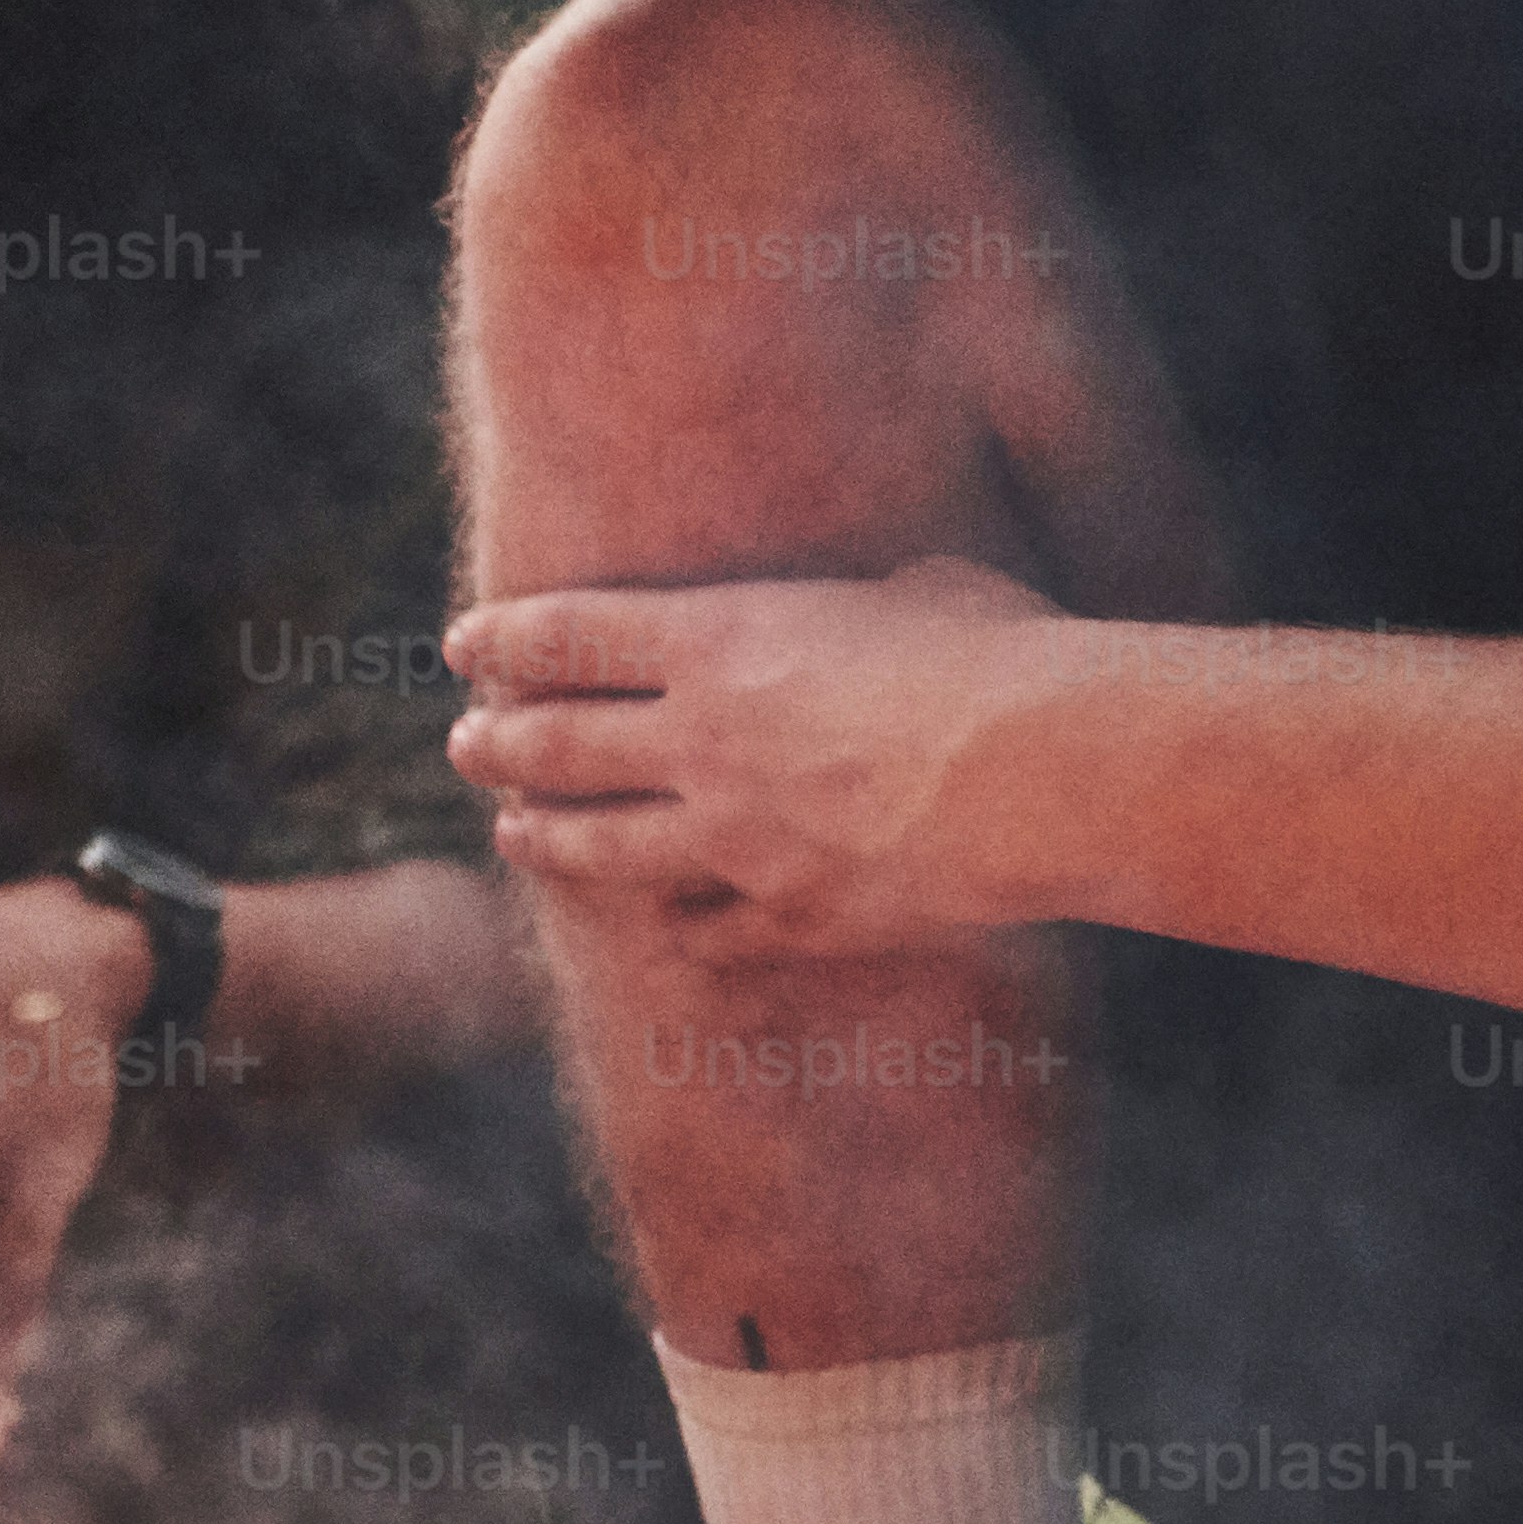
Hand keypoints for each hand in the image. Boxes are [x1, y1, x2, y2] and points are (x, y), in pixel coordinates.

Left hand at [446, 554, 1067, 947]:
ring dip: (543, 837)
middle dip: (494, 745)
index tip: (460, 647)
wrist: (1062, 772)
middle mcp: (701, 739)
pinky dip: (680, 929)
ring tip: (512, 832)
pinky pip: (707, 930)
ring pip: (599, 846)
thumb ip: (860, 611)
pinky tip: (663, 929)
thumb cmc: (1009, 657)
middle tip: (466, 746)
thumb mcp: (921, 593)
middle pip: (553, 745)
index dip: (501, 640)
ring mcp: (737, 836)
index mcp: (718, 639)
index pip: (564, 635)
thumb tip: (886, 609)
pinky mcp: (793, 914)